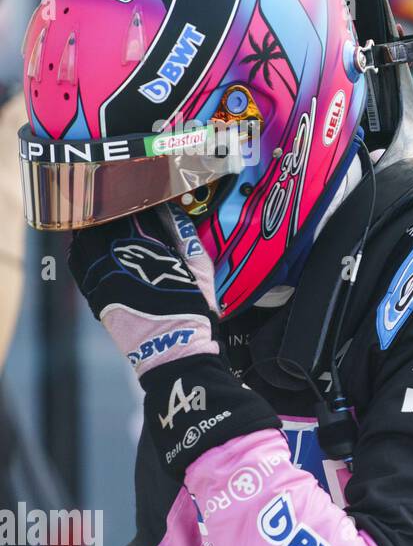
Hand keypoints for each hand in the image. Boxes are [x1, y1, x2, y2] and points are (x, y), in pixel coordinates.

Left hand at [68, 204, 218, 377]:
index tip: (142, 195)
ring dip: (93, 228)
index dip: (136, 200)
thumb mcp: (201, 272)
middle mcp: (117, 259)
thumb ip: (187, 238)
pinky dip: (82, 250)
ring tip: (102, 224)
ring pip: (84, 239)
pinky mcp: (94, 295)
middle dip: (110, 210)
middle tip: (118, 204)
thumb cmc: (192, 312)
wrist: (172, 351)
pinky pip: (77, 263)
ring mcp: (101, 277)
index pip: (132, 211)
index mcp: (146, 249)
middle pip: (102, 220)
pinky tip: (90, 248)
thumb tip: (173, 212)